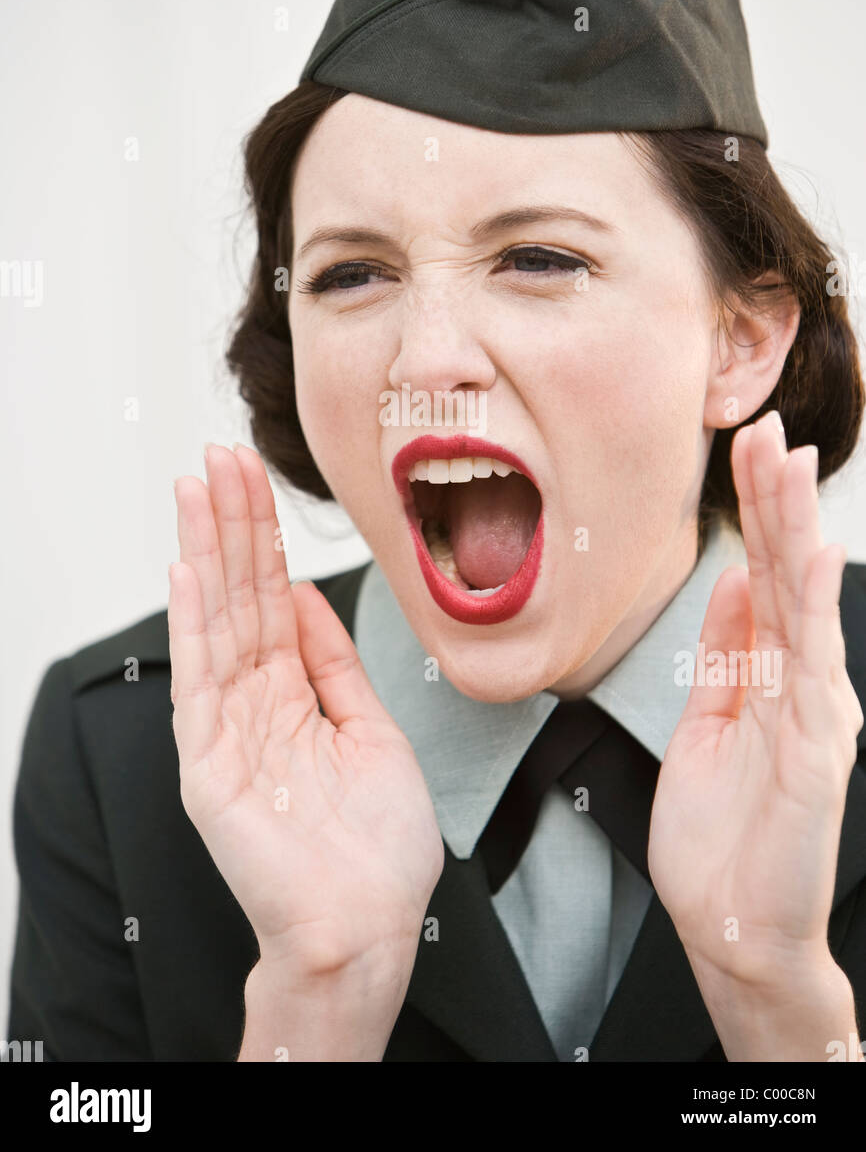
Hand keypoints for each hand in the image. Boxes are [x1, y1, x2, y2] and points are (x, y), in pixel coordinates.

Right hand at [168, 443, 443, 979]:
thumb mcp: (371, 730)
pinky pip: (199, 682)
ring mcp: (227, 730)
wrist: (369, 924)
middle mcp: (255, 703)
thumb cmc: (377, 846)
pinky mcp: (208, 764)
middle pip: (239, 596)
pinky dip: (192, 625)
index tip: (252, 478)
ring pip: (216, 622)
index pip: (272, 599)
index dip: (263, 538)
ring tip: (197, 487)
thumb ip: (334, 663)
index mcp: (295, 695)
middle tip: (217, 455)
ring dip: (206, 551)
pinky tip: (186, 570)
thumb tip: (306, 594)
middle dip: (231, 524)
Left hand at [648, 410, 863, 990]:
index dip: (757, 513)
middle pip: (789, 574)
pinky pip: (812, 663)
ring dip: (794, 529)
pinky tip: (814, 557)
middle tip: (766, 429)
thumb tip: (733, 580)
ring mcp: (815, 711)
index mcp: (773, 675)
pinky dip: (813, 605)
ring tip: (786, 465)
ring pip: (805, 601)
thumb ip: (726, 652)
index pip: (766, 576)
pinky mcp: (815, 746)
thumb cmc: (720, 833)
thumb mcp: (709, 720)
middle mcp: (803, 683)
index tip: (747, 449)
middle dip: (775, 500)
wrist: (731, 923)